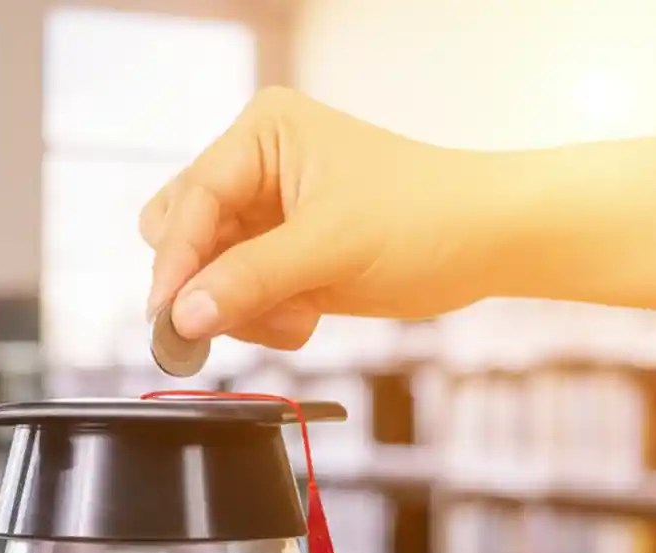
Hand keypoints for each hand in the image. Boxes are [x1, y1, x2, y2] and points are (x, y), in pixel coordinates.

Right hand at [140, 87, 503, 348]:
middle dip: (209, 282)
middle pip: (181, 232)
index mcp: (262, 133)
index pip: (191, 198)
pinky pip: (234, 294)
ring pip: (204, 272)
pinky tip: (305, 314)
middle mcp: (253, 166)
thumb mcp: (331, 248)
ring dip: (240, 306)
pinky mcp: (276, 251)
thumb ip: (250, 280)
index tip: (168, 315)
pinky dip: (260, 316)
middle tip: (244, 315)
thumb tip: (181, 316)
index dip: (176, 259)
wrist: (487, 241)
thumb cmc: (425, 217)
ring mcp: (262, 211)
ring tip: (296, 315)